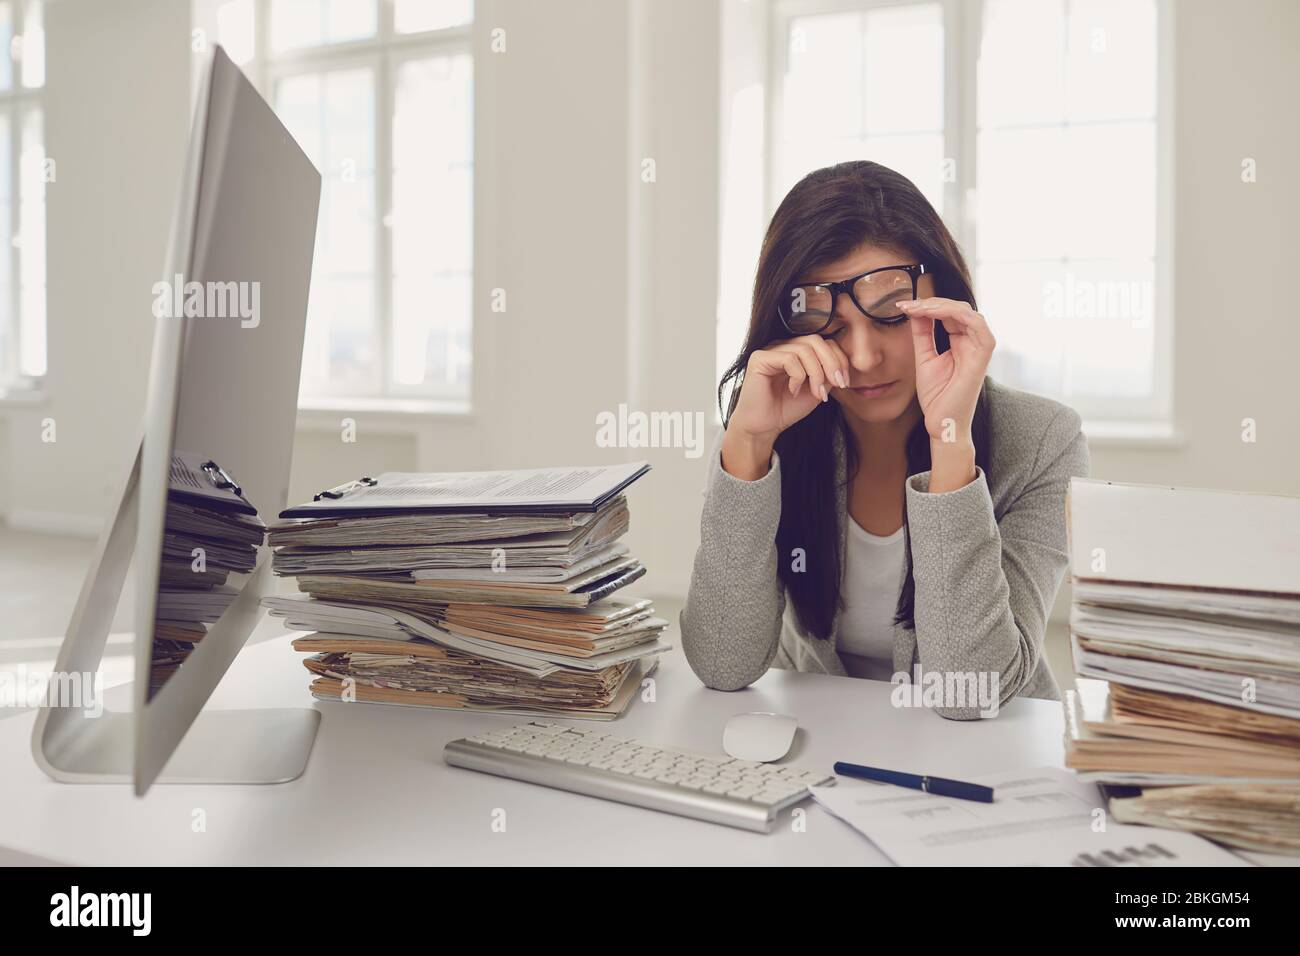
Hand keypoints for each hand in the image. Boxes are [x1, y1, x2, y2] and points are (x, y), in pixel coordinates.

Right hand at [721, 334, 849, 479]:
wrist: (763, 427)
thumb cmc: (786, 409)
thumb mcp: (817, 389)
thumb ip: (828, 373)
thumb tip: (842, 363)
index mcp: (796, 351)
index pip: (823, 342)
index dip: (839, 359)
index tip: (844, 382)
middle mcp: (783, 346)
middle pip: (816, 340)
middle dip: (832, 363)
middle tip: (838, 384)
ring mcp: (770, 350)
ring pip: (804, 349)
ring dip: (817, 373)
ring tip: (816, 393)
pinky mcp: (759, 359)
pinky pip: (789, 359)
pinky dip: (798, 377)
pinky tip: (793, 391)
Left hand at [900, 297, 995, 444]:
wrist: (942, 423)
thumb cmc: (937, 396)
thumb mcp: (924, 358)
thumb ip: (922, 334)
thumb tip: (916, 310)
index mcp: (961, 342)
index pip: (949, 313)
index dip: (927, 306)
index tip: (903, 305)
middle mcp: (973, 342)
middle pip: (958, 308)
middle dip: (932, 302)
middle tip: (908, 304)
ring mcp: (979, 348)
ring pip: (968, 312)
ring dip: (941, 305)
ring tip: (917, 307)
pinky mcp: (982, 356)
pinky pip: (977, 325)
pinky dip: (955, 313)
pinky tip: (932, 312)